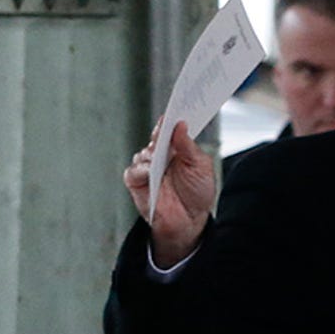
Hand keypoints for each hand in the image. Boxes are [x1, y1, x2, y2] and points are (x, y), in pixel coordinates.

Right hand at [123, 122, 216, 264]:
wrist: (190, 220)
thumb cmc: (197, 192)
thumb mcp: (200, 167)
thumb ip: (189, 147)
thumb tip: (180, 126)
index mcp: (176, 149)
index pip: (170, 131)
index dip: (170, 121)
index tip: (174, 112)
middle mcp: (160, 156)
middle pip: (155, 139)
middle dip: (160, 133)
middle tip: (164, 127)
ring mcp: (147, 168)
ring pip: (143, 153)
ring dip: (151, 153)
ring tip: (159, 153)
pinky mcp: (137, 182)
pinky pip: (134, 171)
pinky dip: (141, 169)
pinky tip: (149, 170)